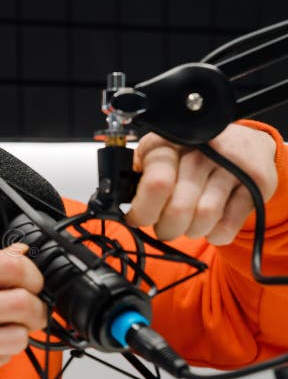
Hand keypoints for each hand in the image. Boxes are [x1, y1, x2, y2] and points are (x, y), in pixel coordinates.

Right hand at [0, 243, 46, 378]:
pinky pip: (5, 358)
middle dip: (37, 308)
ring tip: (8, 334)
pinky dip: (4, 354)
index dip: (31, 274)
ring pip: (19, 333)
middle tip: (32, 313)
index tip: (32, 284)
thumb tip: (20, 251)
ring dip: (23, 334)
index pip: (5, 264)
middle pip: (20, 300)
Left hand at [126, 123, 277, 244]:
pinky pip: (228, 225)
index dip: (143, 211)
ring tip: (189, 223)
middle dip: (167, 228)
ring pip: (204, 218)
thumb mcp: (159, 158)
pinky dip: (215, 234)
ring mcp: (231, 166)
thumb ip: (140, 180)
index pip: (157, 185)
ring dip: (192, 231)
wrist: (241, 145)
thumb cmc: (191, 156)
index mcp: (170, 145)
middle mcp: (202, 151)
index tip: (138, 219)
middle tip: (166, 226)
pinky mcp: (254, 184)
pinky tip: (211, 223)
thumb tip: (123, 211)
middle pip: (179, 210)